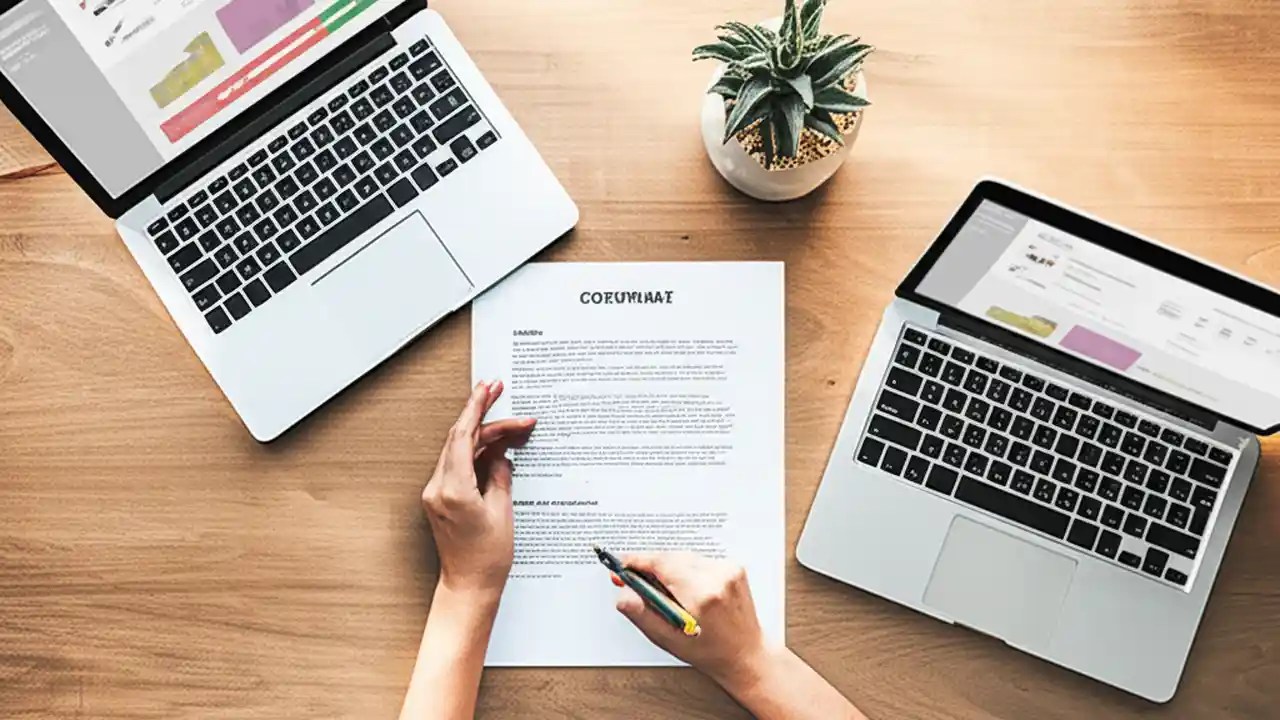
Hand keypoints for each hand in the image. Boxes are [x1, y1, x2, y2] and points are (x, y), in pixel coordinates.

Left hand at [422, 380, 535, 597]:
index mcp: (453, 489)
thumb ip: (500, 474)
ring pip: (460, 451)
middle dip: (484, 417)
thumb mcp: (503, 510)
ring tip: (514, 427)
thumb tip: (501, 453)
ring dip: (484, 436)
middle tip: (502, 393)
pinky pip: (459, 466)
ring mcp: (436, 494)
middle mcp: (438, 488)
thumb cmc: (488, 558)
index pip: (463, 436)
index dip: (476, 407)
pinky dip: (477, 454)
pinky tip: (498, 449)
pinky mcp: (440, 499)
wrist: (469, 586)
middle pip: (462, 439)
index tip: (487, 387)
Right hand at [614, 553, 771, 686]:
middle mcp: (717, 577)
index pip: (661, 563)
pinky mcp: (733, 566)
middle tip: (636, 581)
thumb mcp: (668, 639)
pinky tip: (688, 589)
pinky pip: (698, 560)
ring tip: (669, 594)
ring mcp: (728, 569)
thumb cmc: (711, 651)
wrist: (746, 653)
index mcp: (701, 595)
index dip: (637, 561)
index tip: (621, 564)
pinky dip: (687, 570)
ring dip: (670, 568)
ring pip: (684, 556)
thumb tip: (622, 595)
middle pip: (670, 556)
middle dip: (651, 566)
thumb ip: (642, 614)